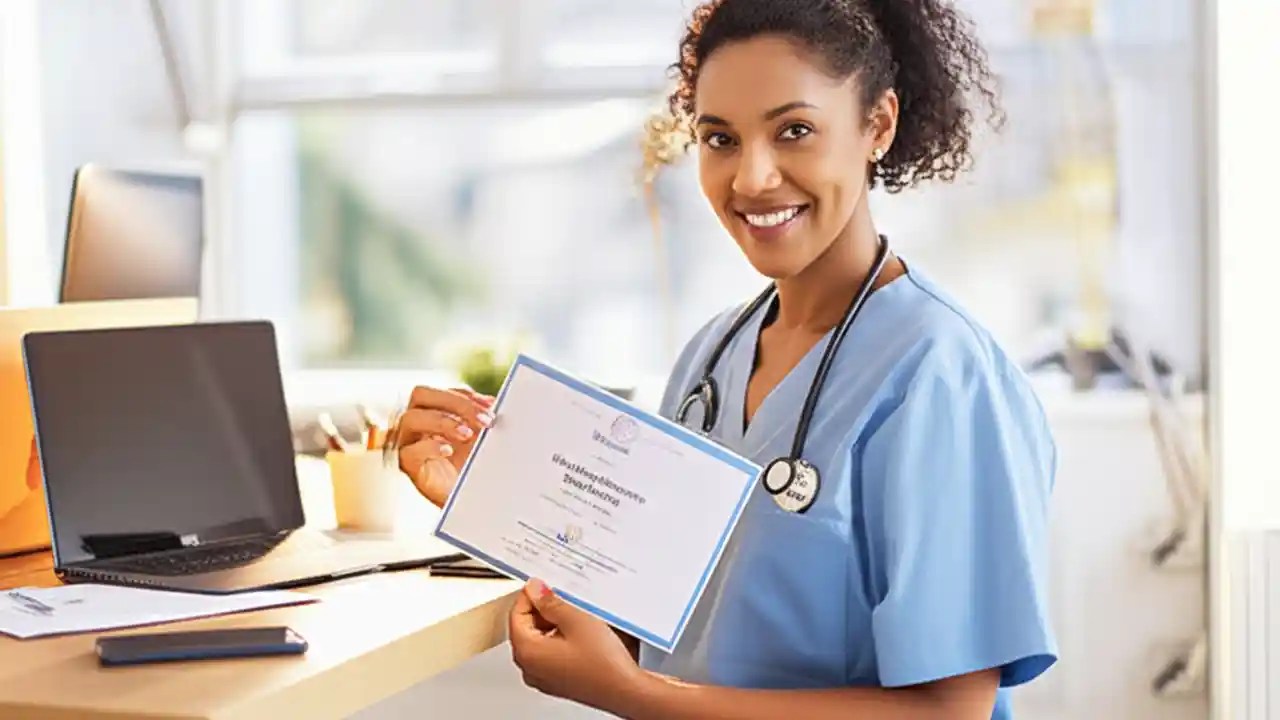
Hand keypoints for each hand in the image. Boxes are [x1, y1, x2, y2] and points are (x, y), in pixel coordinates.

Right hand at [396, 386, 493, 506]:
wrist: (473, 499)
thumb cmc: (473, 464)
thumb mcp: (482, 436)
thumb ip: (483, 417)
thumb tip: (494, 402)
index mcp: (432, 410)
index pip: (442, 391)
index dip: (465, 395)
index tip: (491, 406)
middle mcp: (417, 422)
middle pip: (420, 394)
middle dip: (455, 403)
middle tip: (484, 418)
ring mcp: (409, 442)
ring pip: (411, 418)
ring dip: (443, 421)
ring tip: (467, 434)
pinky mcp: (408, 465)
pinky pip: (409, 451)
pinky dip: (429, 447)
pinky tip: (448, 450)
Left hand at [509, 579, 643, 713]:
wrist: (626, 690)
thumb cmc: (604, 664)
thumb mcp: (576, 620)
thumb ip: (551, 602)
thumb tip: (536, 590)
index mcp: (528, 652)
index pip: (516, 614)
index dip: (530, 595)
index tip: (544, 584)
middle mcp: (530, 668)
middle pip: (525, 628)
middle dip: (541, 610)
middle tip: (562, 597)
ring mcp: (543, 677)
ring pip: (538, 640)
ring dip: (552, 624)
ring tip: (576, 615)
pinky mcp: (558, 681)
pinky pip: (550, 654)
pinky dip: (559, 640)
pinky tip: (579, 633)